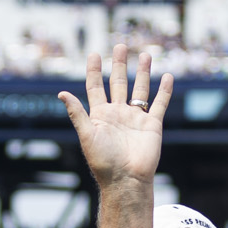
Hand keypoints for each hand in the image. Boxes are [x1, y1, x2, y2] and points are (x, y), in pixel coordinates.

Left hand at [59, 46, 171, 189]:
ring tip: (144, 55)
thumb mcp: (86, 135)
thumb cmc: (103, 162)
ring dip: (142, 72)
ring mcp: (135, 119)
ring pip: (140, 90)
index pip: (96, 87)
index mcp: (100, 116)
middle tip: (120, 46)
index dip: (94, 70)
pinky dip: (164, 91)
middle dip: (119, 65)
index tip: (94, 53)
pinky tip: (167, 77)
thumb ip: (77, 113)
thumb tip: (61, 93)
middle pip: (118, 83)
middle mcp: (118, 114)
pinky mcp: (152, 125)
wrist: (126, 181)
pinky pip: (159, 104)